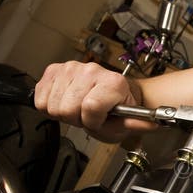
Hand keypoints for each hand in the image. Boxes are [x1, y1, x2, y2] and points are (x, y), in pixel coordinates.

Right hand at [35, 61, 152, 140]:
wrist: (111, 93)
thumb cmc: (117, 106)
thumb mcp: (126, 122)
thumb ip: (135, 124)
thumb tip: (152, 123)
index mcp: (112, 82)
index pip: (90, 107)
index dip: (92, 121)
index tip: (100, 120)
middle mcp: (91, 70)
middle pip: (67, 108)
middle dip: (76, 118)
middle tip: (87, 115)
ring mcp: (71, 67)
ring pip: (52, 104)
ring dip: (63, 112)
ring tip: (78, 108)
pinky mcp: (55, 69)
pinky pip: (40, 97)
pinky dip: (49, 104)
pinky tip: (65, 101)